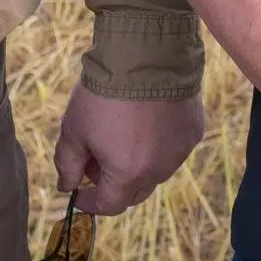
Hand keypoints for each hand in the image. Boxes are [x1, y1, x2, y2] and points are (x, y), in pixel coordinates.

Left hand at [53, 85, 205, 214]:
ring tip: (122, 135)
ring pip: (155, 170)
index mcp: (127, 175)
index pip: (108, 205)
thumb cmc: (105, 94)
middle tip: (97, 158)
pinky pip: (173, 148)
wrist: (146, 55)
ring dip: (138, 163)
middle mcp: (159, 170)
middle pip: (134, 191)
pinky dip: (158, 143)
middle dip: (113, 183)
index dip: (90, 201)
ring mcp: (180, 151)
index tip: (79, 190)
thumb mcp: (74, 130)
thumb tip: (67, 186)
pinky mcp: (193, 131)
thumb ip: (67, 165)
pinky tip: (146, 120)